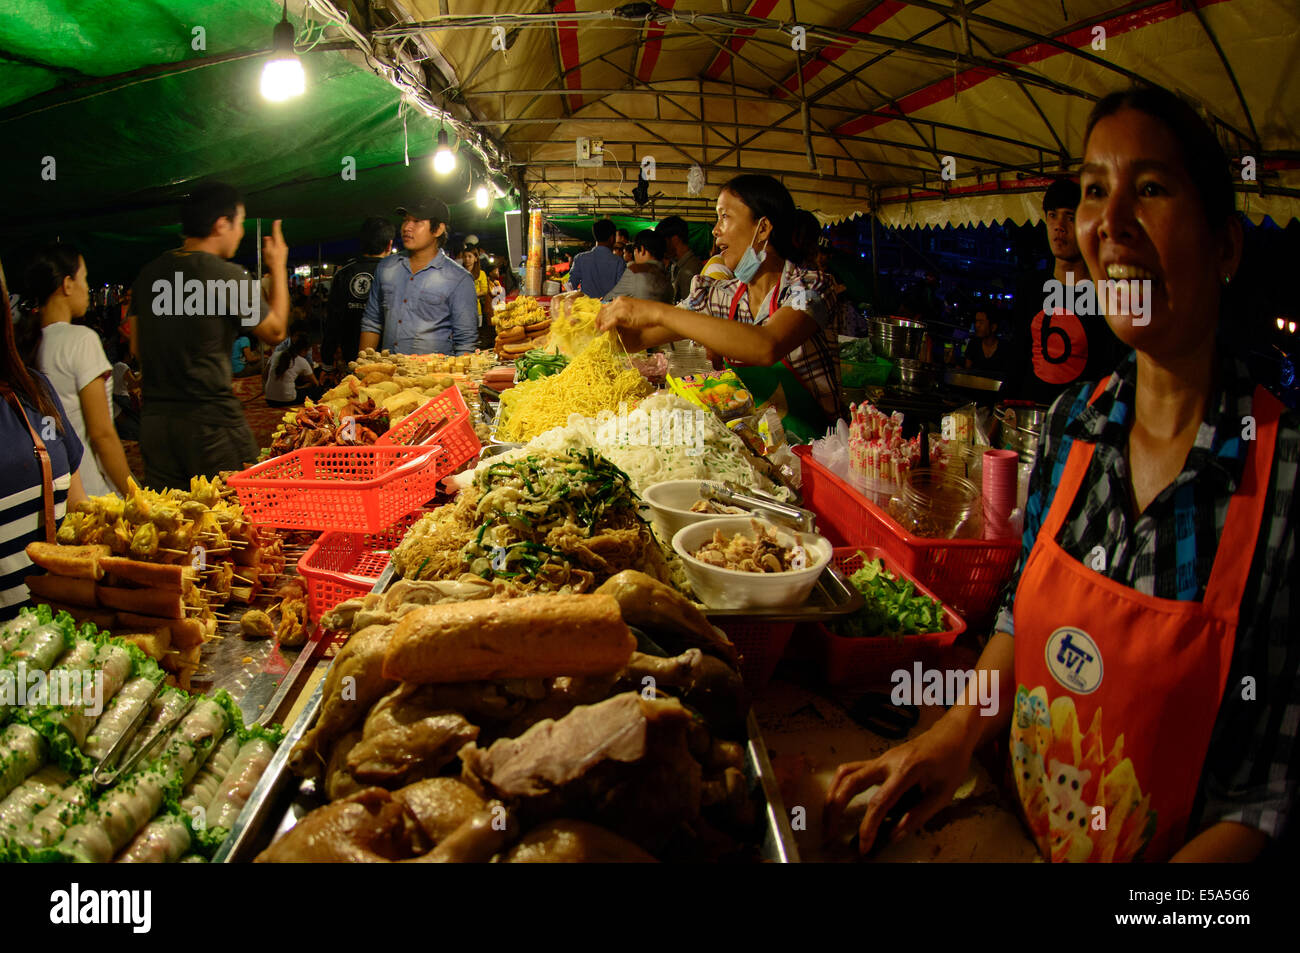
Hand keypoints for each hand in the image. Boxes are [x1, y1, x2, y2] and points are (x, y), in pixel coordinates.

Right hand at [263, 219, 288, 269]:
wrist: (278, 269)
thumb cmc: (272, 262)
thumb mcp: (266, 251)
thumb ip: (267, 243)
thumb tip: (267, 237)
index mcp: (278, 243)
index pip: (277, 232)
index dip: (276, 225)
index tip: (277, 220)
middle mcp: (282, 245)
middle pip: (276, 237)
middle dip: (271, 238)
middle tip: (267, 244)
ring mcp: (284, 248)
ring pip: (276, 242)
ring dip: (271, 244)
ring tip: (268, 251)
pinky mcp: (283, 251)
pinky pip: (277, 247)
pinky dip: (273, 248)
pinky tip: (271, 253)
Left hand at [595, 295, 652, 332]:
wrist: (655, 312)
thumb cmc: (647, 312)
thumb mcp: (632, 309)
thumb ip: (623, 313)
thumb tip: (616, 320)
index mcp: (620, 300)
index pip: (605, 306)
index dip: (600, 315)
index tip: (598, 322)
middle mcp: (618, 302)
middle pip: (603, 311)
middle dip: (598, 320)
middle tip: (595, 328)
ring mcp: (620, 308)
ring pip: (606, 316)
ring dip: (600, 324)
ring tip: (598, 330)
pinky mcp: (623, 314)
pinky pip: (611, 321)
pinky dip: (606, 326)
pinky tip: (603, 330)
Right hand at [823, 715, 974, 854]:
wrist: (950, 734)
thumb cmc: (950, 762)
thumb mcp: (943, 793)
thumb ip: (918, 815)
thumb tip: (894, 835)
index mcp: (906, 771)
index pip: (878, 802)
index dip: (868, 827)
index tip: (864, 847)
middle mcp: (887, 762)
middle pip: (850, 783)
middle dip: (834, 809)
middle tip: (829, 834)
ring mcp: (879, 759)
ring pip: (845, 773)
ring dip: (832, 795)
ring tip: (828, 819)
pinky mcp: (878, 760)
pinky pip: (851, 769)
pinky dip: (839, 786)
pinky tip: (838, 801)